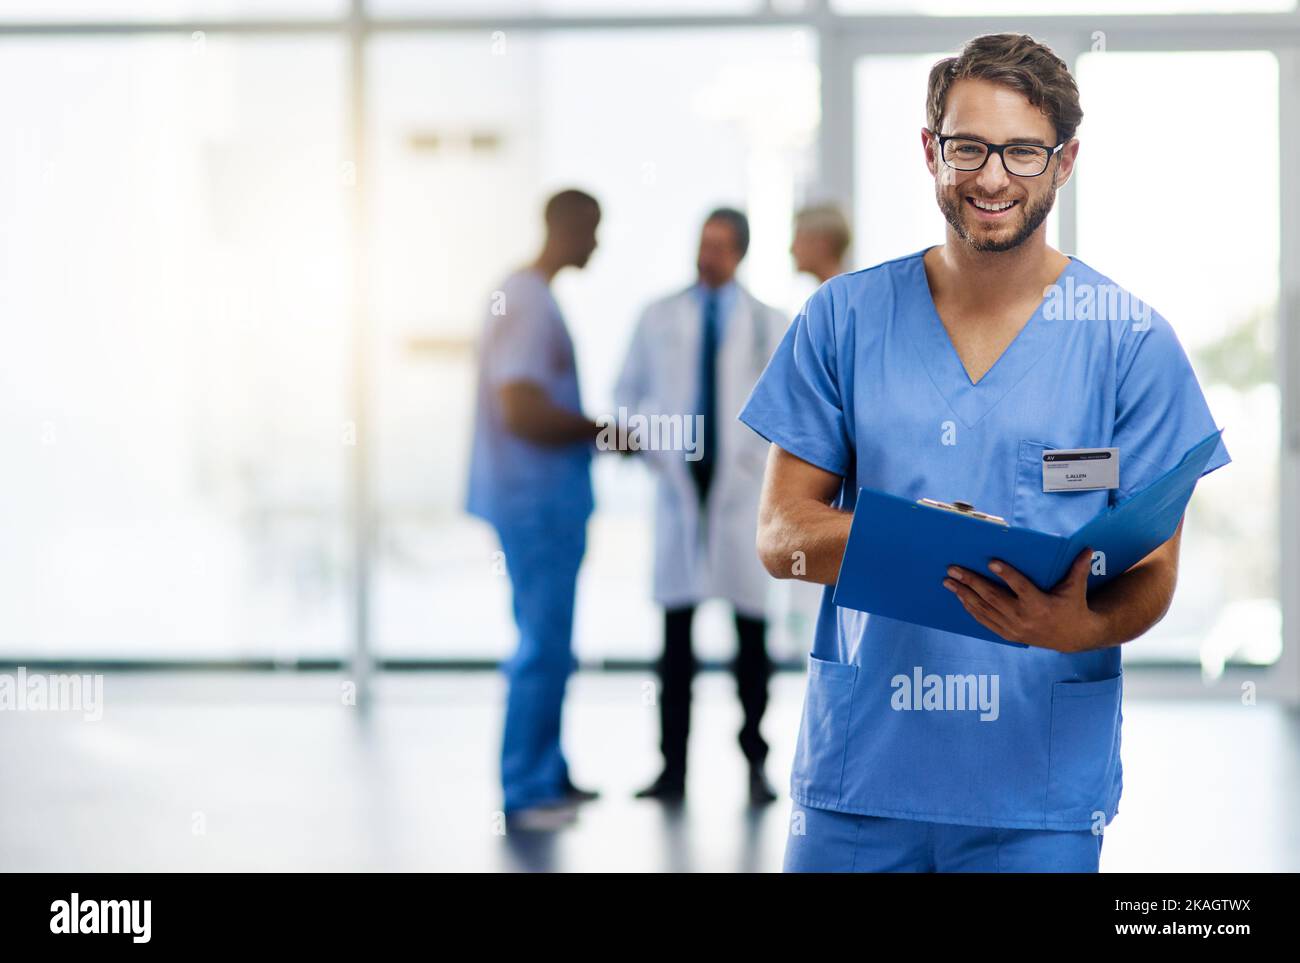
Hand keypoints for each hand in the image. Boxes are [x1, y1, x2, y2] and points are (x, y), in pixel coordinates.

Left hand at [942, 547, 1101, 652]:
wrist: (1073, 637)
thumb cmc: (1072, 607)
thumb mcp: (1076, 588)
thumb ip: (1078, 568)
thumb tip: (1087, 548)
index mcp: (1040, 604)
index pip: (1020, 587)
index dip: (1006, 574)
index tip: (991, 562)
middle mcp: (1023, 617)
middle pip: (993, 598)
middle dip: (971, 582)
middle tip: (953, 570)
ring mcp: (1013, 628)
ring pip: (984, 609)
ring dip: (964, 595)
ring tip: (949, 582)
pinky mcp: (1008, 635)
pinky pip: (985, 621)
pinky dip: (971, 609)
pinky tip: (960, 598)